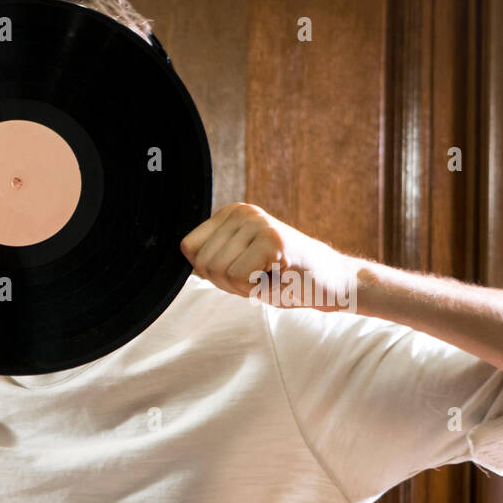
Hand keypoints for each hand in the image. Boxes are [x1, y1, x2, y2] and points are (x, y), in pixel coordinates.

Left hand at [180, 203, 360, 310]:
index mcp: (230, 214)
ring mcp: (258, 223)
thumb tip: (173, 262)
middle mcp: (242, 212)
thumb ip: (210, 258)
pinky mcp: (273, 240)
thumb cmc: (280, 277)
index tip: (240, 270)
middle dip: (227, 282)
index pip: (188, 249)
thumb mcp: (237, 263)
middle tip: (259, 275)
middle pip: (202, 263)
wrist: (329, 283)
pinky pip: (238, 278)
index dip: (210, 271)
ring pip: (218, 271)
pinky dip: (256, 290)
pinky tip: (277, 278)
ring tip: (269, 275)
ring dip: (243, 286)